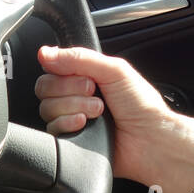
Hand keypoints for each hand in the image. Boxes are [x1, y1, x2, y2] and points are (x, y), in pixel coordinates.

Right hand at [35, 45, 193, 189]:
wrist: (149, 139)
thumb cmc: (141, 105)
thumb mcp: (114, 70)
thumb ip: (78, 58)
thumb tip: (44, 53)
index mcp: (85, 76)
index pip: (53, 67)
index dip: (64, 71)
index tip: (87, 78)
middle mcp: (75, 96)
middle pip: (45, 87)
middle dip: (70, 90)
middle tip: (94, 93)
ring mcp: (70, 118)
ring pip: (47, 107)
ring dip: (74, 107)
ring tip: (97, 112)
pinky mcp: (69, 139)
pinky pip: (51, 128)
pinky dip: (67, 124)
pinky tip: (85, 124)